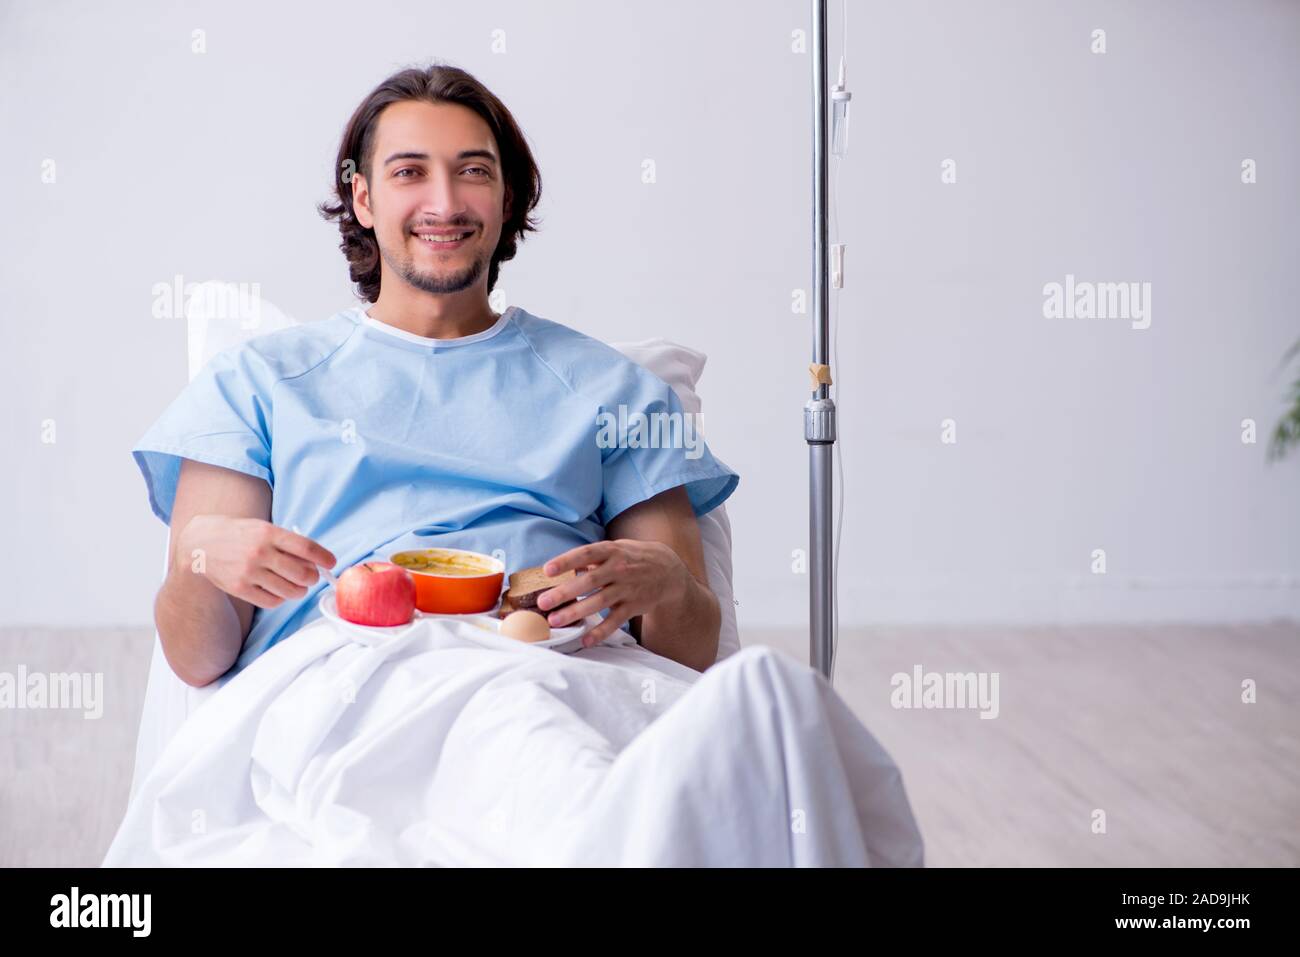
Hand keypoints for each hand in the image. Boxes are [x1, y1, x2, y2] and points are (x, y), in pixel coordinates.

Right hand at [177, 514, 335, 609]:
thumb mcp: (263, 528)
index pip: (306, 548)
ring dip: (300, 590)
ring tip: (297, 585)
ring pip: (291, 591)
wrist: (200, 544)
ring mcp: (249, 572)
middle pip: (302, 573)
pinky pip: (273, 601)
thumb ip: (288, 543)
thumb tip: (317, 562)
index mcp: (268, 533)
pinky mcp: (240, 589)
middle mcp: (259, 553)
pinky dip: (281, 598)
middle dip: (313, 577)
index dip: (324, 557)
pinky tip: (278, 590)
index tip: (331, 563)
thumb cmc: (240, 535)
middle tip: (312, 576)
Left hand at [536, 539, 692, 647]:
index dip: (566, 561)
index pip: (586, 554)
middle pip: (589, 581)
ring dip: (576, 613)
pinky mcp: (633, 606)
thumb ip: (591, 559)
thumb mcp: (615, 549)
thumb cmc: (632, 558)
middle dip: (565, 592)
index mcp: (611, 551)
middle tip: (543, 602)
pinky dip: (601, 632)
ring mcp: (627, 589)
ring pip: (599, 602)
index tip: (547, 571)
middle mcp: (619, 569)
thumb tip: (564, 567)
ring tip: (555, 620)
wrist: (668, 571)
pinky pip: (615, 621)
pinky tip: (585, 640)